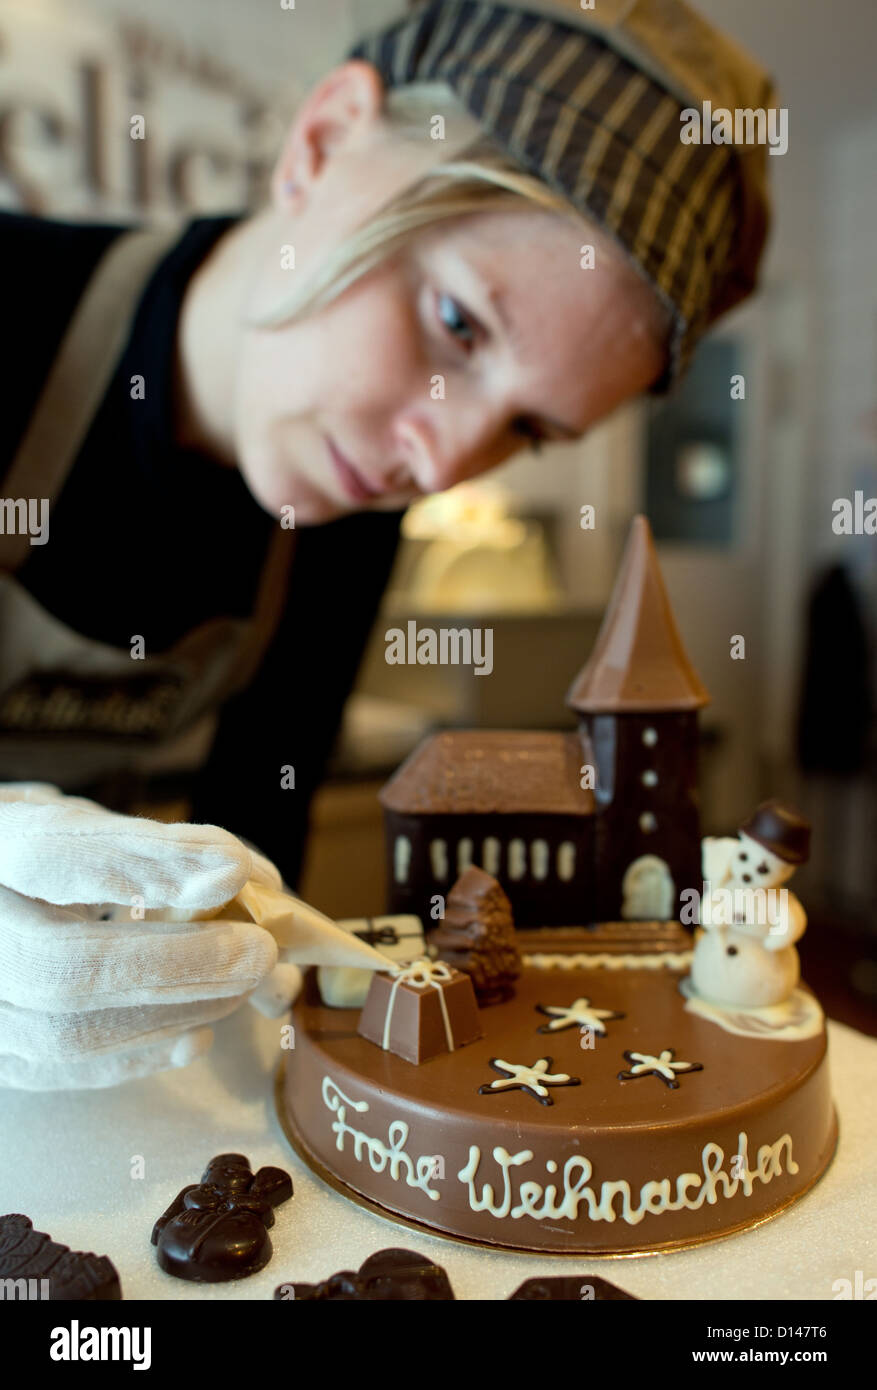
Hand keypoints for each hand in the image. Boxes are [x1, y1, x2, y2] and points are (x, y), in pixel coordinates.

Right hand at [0, 784, 384, 1089]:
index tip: (234, 869)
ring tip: (243, 988)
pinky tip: (197, 1035)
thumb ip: (151, 851)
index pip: (53, 855)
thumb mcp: (75, 826)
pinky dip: (134, 1057)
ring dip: (170, 1013)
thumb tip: (250, 876)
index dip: (146, 865)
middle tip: (259, 950)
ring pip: (61, 1031)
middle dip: (175, 963)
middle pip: (59, 965)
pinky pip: (53, 1071)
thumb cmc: (32, 859)